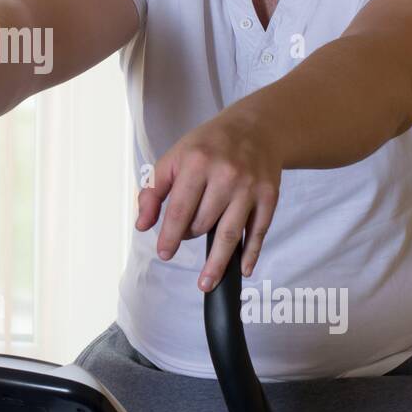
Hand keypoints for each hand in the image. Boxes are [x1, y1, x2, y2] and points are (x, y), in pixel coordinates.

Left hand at [135, 110, 282, 289]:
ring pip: (230, 234)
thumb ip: (153, 190)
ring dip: (217, 263)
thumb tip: (142, 225)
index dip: (169, 236)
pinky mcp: (269, 197)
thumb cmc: (209, 145)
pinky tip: (242, 270)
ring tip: (206, 283)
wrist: (257, 128)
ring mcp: (250, 187)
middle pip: (203, 223)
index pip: (179, 209)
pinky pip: (258, 231)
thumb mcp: (175, 157)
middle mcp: (226, 175)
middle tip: (185, 236)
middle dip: (190, 236)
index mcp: (197, 163)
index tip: (164, 253)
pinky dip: (251, 253)